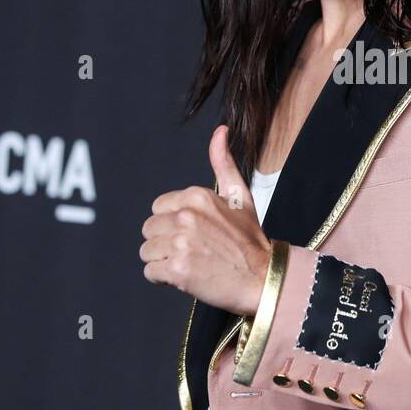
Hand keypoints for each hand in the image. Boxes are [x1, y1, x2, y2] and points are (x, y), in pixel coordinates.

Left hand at [141, 125, 271, 315]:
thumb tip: (220, 131)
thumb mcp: (240, 197)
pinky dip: (164, 278)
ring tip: (190, 264)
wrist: (263, 278)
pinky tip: (186, 277)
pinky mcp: (177, 269)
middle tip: (192, 251)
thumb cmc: (250, 240)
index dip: (173, 224)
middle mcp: (187, 216)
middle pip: (149, 229)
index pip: (158, 208)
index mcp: (198, 196)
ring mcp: (181, 243)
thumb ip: (224, 163)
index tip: (194, 234)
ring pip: (147, 251)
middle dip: (165, 242)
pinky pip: (150, 272)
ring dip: (163, 260)